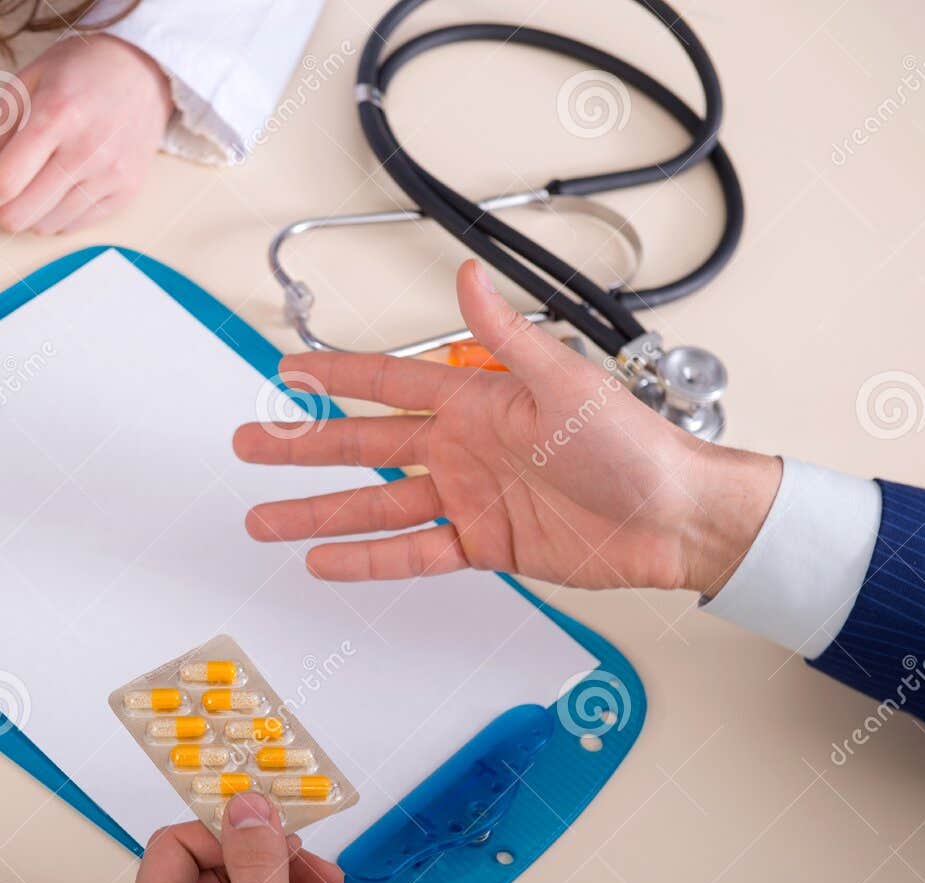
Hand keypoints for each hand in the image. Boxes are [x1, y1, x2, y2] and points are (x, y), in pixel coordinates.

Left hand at [0, 34, 171, 234]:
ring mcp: (110, 175)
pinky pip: (73, 227)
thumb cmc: (82, 71)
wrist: (143, 69)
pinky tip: (60, 185)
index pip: (2, 181)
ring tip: (37, 178)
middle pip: (19, 214)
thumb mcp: (27, 84)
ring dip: (27, 212)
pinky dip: (54, 215)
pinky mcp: (126, 192)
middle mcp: (86, 151)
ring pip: (44, 226)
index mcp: (56, 117)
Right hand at [235, 261, 783, 596]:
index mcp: (478, 400)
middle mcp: (464, 446)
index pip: (387, 382)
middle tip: (250, 445)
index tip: (286, 371)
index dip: (334, 375)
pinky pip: (413, 552)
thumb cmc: (633, 444)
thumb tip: (466, 278)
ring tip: (264, 520)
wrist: (674, 517)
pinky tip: (326, 561)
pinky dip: (369, 558)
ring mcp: (469, 497)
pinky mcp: (484, 544)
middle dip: (302, 446)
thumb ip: (505, 338)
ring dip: (318, 512)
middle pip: (364, 446)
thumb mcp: (565, 383)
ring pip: (376, 505)